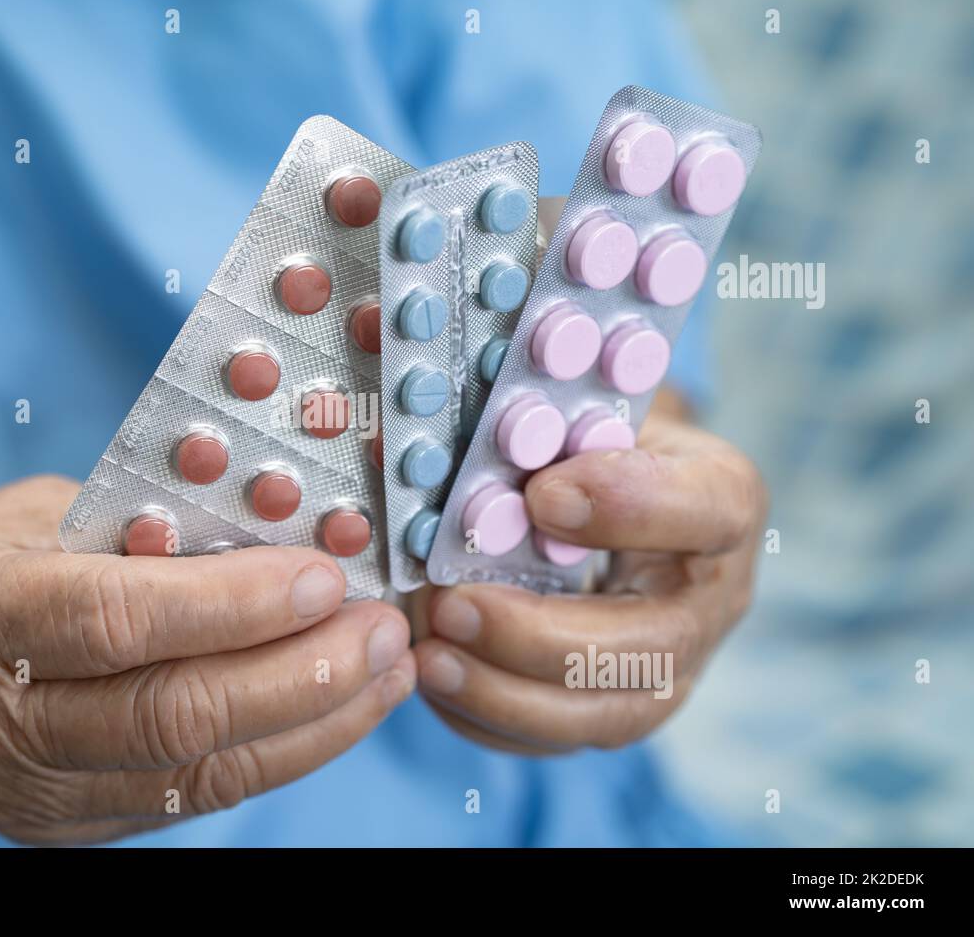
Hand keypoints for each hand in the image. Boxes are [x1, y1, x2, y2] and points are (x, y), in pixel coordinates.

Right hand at [0, 476, 413, 843]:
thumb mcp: (27, 517)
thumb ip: (136, 527)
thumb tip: (276, 527)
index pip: (118, 620)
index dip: (232, 603)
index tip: (322, 576)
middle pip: (171, 715)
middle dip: (298, 673)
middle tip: (383, 626)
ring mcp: (36, 795)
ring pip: (198, 773)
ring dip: (313, 721)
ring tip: (387, 668)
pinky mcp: (75, 828)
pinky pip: (196, 797)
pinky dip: (280, 751)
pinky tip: (337, 708)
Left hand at [411, 399, 765, 753]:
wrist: (623, 497)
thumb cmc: (602, 446)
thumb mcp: (593, 413)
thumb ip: (555, 428)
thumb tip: (472, 445)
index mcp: (721, 502)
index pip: (709, 511)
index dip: (629, 508)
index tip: (543, 494)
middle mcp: (712, 600)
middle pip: (652, 645)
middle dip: (541, 635)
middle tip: (453, 604)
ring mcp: (673, 668)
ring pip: (607, 714)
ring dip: (507, 694)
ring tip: (431, 658)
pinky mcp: (619, 708)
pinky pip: (560, 738)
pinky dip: (490, 719)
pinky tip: (436, 683)